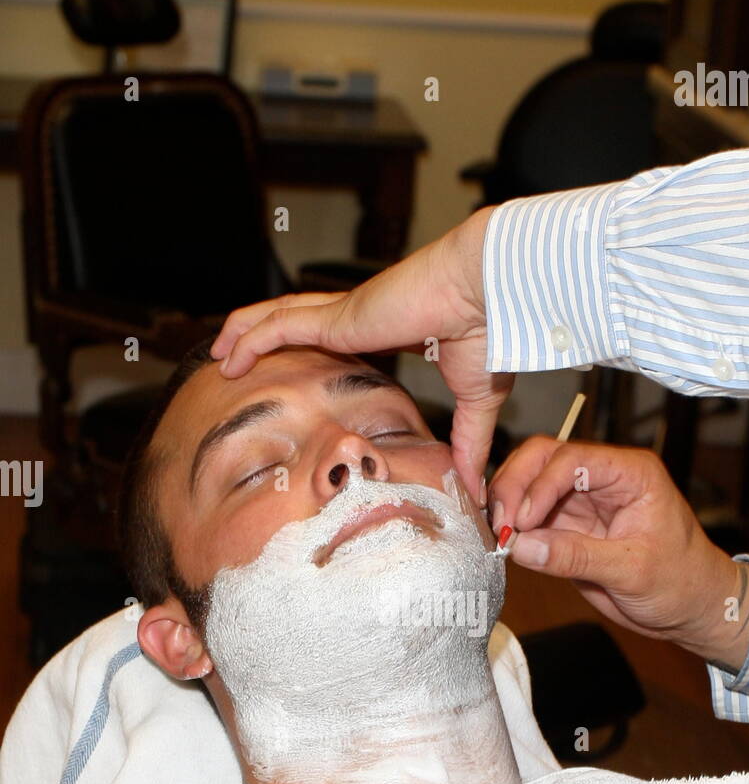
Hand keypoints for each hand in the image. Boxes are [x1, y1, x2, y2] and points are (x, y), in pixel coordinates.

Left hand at [210, 208, 513, 503]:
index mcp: (387, 333)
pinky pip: (279, 325)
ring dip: (247, 333)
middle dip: (267, 339)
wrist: (492, 296)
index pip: (336, 339)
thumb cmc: (490, 332)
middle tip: (239, 361)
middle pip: (299, 325)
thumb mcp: (477, 401)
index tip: (298, 374)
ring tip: (221, 353)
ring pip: (279, 319)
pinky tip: (227, 354)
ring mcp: (345, 315)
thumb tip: (475, 487)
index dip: (313, 349)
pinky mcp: (339, 316)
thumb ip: (468, 443)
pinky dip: (249, 337)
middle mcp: (360, 320)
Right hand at [489, 439, 748, 670]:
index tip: (522, 521)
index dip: (538, 485)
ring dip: (507, 504)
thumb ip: (576, 557)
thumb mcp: (632, 571)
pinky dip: (511, 526)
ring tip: (497, 536)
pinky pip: (529, 516)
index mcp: (629, 473)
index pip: (571, 460)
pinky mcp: (566, 526)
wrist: (691, 608)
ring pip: (528, 482)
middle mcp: (602, 478)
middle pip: (542, 458)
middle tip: (499, 525)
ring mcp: (581, 500)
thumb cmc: (680, 582)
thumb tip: (522, 547)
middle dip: (514, 486)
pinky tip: (502, 542)